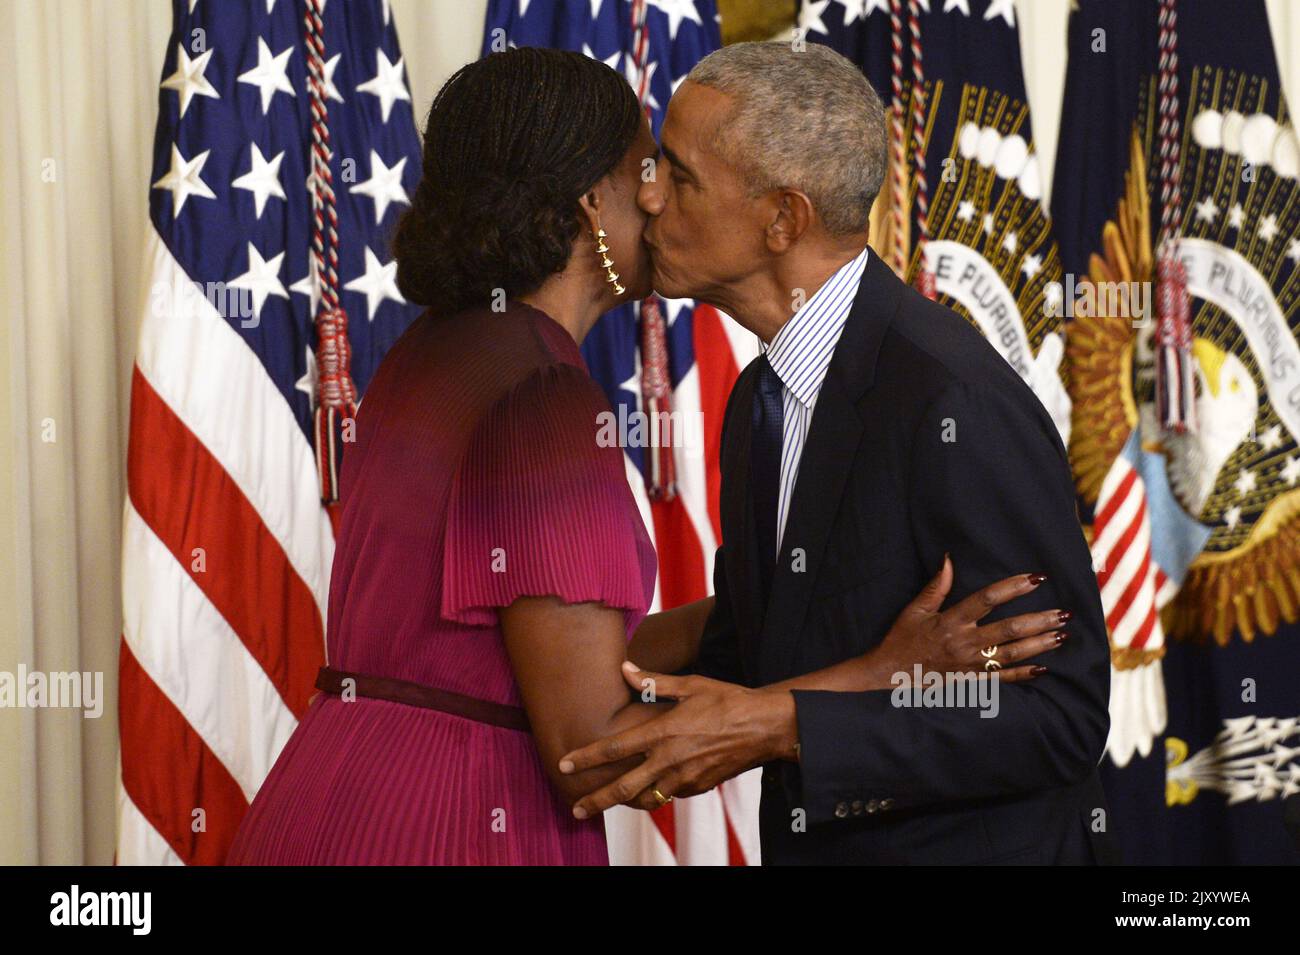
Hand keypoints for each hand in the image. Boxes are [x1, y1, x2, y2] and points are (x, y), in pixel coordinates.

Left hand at [557, 663, 796, 818]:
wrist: (765, 728)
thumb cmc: (727, 701)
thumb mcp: (691, 685)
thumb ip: (655, 681)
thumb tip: (625, 668)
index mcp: (663, 732)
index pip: (615, 749)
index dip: (586, 758)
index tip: (564, 764)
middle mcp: (669, 760)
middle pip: (623, 788)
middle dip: (597, 800)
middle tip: (576, 809)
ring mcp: (684, 778)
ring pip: (646, 797)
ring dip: (626, 801)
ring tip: (607, 803)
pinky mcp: (698, 787)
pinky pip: (670, 793)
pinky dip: (657, 792)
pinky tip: (651, 785)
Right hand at [876, 554, 1067, 682]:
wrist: (889, 673)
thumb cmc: (902, 638)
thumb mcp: (915, 609)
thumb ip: (936, 586)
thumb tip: (949, 559)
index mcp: (950, 620)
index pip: (987, 599)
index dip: (1013, 587)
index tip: (1036, 579)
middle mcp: (963, 642)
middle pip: (1008, 629)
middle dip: (1038, 620)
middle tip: (1063, 613)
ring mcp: (969, 663)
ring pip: (1011, 653)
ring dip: (1038, 645)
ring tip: (1061, 635)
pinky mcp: (970, 680)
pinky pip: (1001, 678)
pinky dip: (1023, 674)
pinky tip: (1044, 668)